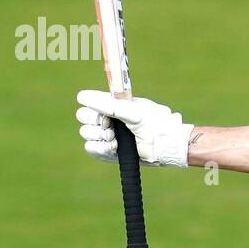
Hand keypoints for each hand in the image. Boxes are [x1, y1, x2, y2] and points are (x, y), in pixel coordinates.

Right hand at [75, 90, 193, 167]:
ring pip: (86, 132)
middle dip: (96, 123)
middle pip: (84, 117)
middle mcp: (109, 118)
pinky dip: (100, 148)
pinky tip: (114, 148)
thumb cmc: (154, 124)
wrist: (166, 146)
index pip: (90, 102)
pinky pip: (91, 148)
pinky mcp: (109, 151)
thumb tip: (81, 96)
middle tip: (111, 129)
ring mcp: (108, 135)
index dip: (93, 109)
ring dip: (99, 136)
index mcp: (114, 105)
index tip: (106, 116)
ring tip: (115, 140)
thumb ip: (108, 104)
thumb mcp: (132, 111)